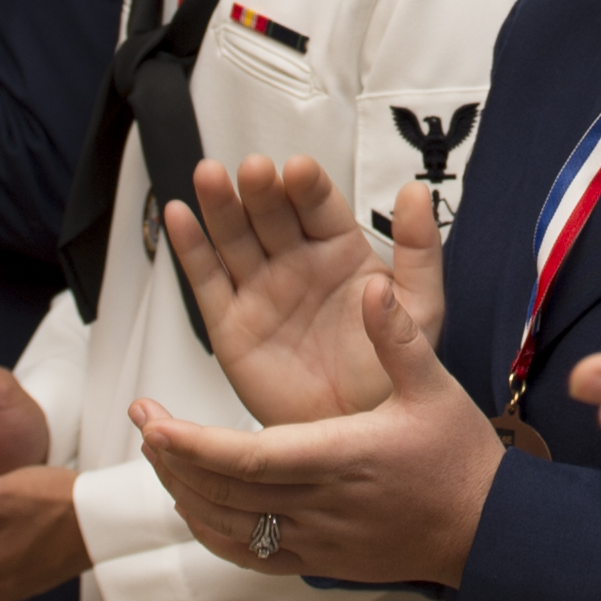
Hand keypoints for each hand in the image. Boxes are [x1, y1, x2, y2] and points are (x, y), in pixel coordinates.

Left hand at [132, 269, 504, 589]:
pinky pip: (244, 554)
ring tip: (162, 453)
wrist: (482, 530)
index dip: (194, 444)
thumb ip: (397, 336)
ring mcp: (311, 539)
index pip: (248, 458)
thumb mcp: (434, 386)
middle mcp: (317, 505)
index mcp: (340, 458)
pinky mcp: (312, 560)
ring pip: (224, 525)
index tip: (156, 423)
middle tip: (147, 418)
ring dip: (183, 490)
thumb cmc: (458, 459)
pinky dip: (210, 529)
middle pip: (221, 491)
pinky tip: (196, 505)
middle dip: (173, 456)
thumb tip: (372, 287)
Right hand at [165, 157, 448, 425]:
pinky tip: (178, 215)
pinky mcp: (230, 325)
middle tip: (254, 171)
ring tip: (209, 175)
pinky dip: (190, 248)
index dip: (307, 186)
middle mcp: (296, 262)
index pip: (319, 205)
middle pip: (272, 214)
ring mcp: (260, 290)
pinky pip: (207, 281)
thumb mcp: (421, 305)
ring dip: (220, 206)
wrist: (357, 431)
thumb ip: (420, 249)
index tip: (299, 170)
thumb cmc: (393, 370)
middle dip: (261, 191)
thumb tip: (415, 192)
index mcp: (340, 249)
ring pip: (234, 238)